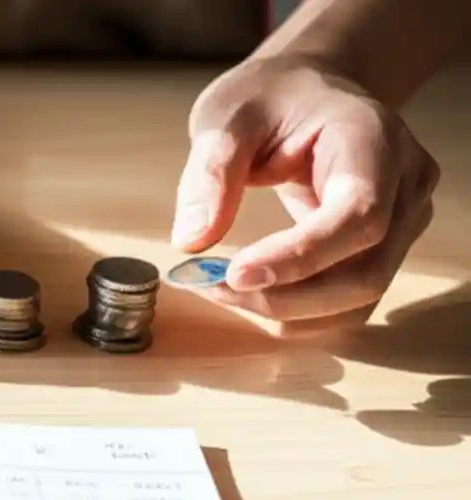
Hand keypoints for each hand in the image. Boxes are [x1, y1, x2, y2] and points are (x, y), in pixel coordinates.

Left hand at [172, 56, 439, 328]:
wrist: (309, 90)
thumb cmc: (270, 97)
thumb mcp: (228, 117)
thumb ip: (211, 173)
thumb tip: (191, 242)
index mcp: (373, 141)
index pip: (359, 216)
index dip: (301, 257)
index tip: (233, 273)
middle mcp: (404, 186)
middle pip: (365, 273)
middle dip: (285, 295)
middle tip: (212, 287)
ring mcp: (402, 222)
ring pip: (359, 298)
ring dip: (287, 311)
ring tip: (221, 289)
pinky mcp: (383, 249)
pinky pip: (349, 302)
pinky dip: (298, 312)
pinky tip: (250, 294)